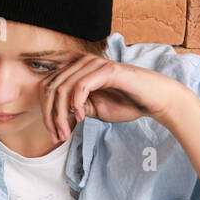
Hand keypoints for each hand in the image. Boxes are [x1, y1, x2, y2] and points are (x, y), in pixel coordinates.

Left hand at [40, 56, 186, 143]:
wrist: (153, 100)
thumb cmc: (126, 102)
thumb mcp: (93, 108)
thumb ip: (74, 108)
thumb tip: (55, 115)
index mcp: (76, 70)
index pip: (48, 87)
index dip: (46, 112)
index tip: (54, 134)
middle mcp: (82, 62)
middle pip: (50, 87)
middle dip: (50, 116)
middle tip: (58, 136)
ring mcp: (94, 64)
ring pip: (62, 88)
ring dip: (61, 115)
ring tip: (66, 132)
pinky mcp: (106, 70)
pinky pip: (80, 86)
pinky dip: (76, 105)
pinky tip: (81, 118)